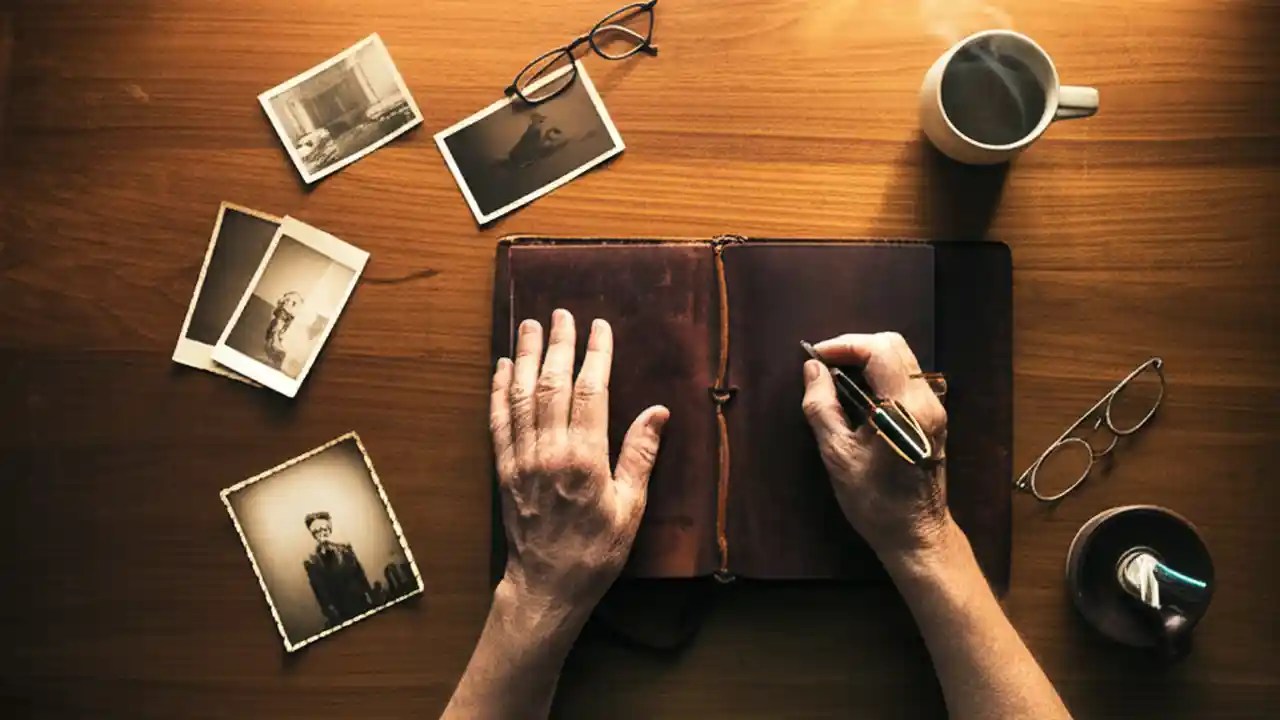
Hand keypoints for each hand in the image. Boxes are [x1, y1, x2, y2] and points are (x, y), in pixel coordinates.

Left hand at [490, 309, 669, 614]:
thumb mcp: (630, 508)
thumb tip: (658, 412)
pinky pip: (498, 420)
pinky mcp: (504, 470)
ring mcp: (521, 459)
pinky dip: (498, 390)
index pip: (591, 391)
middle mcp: (548, 451)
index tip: (600, 328)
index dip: (595, 354)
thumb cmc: (596, 551)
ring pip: (520, 395)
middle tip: (561, 313)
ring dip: (526, 356)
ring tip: (530, 326)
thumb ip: (640, 456)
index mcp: (584, 459)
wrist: (547, 586)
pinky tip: (502, 367)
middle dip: (558, 344)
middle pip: (552, 383)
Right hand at [800, 332, 950, 563]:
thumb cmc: (875, 502)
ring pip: (902, 359)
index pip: (879, 350)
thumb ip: (822, 407)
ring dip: (867, 359)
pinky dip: (879, 374)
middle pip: (895, 345)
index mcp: (906, 409)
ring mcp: (935, 408)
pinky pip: (906, 378)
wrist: (916, 535)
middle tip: (825, 363)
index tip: (816, 356)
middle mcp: (928, 401)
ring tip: (837, 378)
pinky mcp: (933, 417)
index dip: (844, 345)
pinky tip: (857, 395)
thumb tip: (812, 369)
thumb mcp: (838, 456)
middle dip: (856, 347)